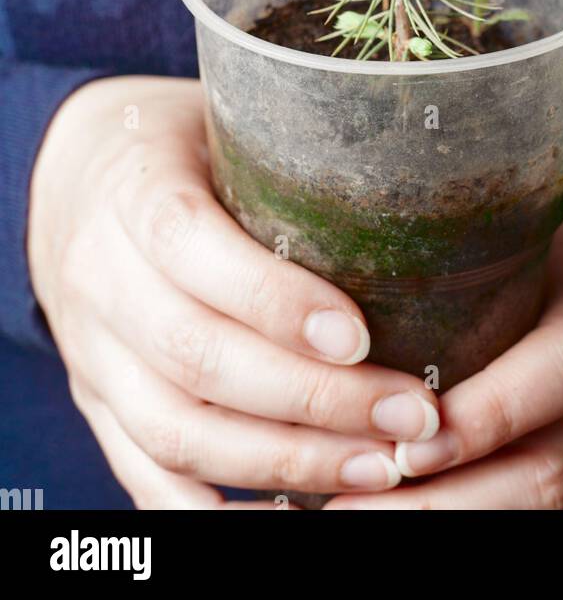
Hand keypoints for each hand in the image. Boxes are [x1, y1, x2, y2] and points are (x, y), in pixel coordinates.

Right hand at [27, 75, 439, 508]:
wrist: (69, 177)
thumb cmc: (181, 144)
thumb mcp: (221, 120)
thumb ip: (289, 156)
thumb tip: (420, 182)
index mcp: (133, 189)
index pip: (189, 245)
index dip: (272, 298)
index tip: (360, 334)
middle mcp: (101, 276)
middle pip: (195, 356)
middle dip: (311, 398)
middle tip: (409, 415)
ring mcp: (92, 350)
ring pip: (176, 428)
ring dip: (283, 462)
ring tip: (380, 468)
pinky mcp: (97, 402)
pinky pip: (143, 472)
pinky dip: (214, 511)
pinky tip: (296, 515)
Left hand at [324, 175, 562, 509]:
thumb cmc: (539, 238)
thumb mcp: (518, 218)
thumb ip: (455, 231)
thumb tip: (338, 221)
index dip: (490, 411)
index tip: (399, 437)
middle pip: (550, 471)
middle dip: (445, 502)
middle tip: (347, 506)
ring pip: (547, 513)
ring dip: (445, 525)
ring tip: (352, 521)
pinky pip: (546, 523)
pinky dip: (468, 527)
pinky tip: (394, 520)